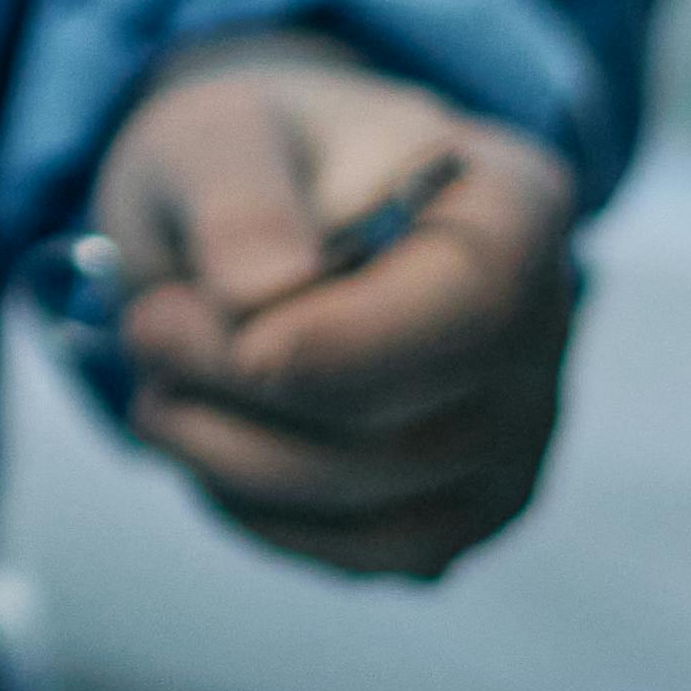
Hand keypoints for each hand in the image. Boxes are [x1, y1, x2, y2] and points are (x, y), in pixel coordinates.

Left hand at [85, 26, 580, 579]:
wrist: (259, 213)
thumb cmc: (252, 160)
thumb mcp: (216, 135)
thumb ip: (236, 200)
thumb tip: (264, 294)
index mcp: (513, 208)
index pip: (472, 309)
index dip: (332, 345)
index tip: (200, 324)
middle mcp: (543, 330)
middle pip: (413, 431)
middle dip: (238, 395)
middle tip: (146, 327)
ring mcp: (518, 431)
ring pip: (385, 509)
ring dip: (230, 459)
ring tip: (163, 380)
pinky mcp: (466, 507)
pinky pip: (371, 555)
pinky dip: (262, 512)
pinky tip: (210, 438)